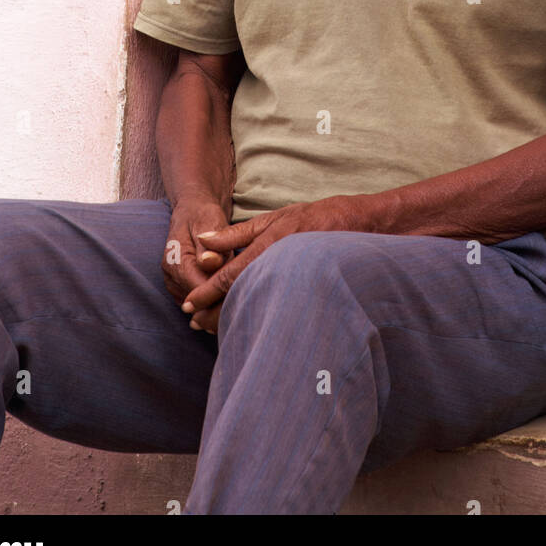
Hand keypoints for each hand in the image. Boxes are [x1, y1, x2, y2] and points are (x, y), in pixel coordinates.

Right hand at [162, 199, 234, 335]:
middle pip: (198, 301)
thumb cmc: (204, 214)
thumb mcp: (209, 221)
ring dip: (218, 303)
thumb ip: (210, 245)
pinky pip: (198, 303)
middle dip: (222, 301)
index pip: (198, 289)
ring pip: (199, 306)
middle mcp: (171, 275)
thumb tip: (208, 263)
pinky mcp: (181, 288)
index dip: (221, 294)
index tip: (245, 293)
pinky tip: (232, 296)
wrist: (193, 210)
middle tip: (250, 299)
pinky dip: (214, 301)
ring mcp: (174, 284)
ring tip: (243, 298)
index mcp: (175, 260)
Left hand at [180, 194, 369, 318]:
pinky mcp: (303, 292)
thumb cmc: (312, 218)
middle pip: (238, 298)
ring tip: (212, 327)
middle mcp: (278, 267)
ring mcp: (292, 282)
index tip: (188, 306)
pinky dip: (255, 316)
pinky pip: (273, 308)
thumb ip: (236, 233)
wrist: (356, 225)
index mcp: (267, 247)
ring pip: (254, 307)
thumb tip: (204, 240)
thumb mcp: (273, 219)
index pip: (228, 276)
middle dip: (214, 314)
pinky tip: (244, 321)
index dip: (206, 294)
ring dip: (232, 318)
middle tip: (195, 324)